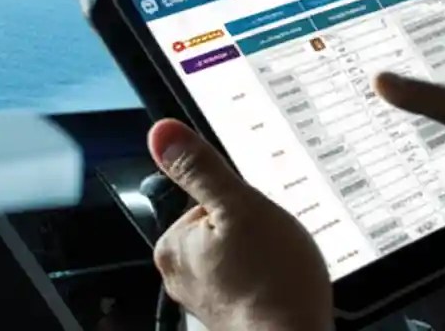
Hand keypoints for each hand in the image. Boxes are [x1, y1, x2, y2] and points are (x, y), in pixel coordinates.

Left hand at [147, 119, 333, 330]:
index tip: (259, 221)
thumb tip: (163, 133)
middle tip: (273, 244)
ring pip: (239, 253)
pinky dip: (266, 278)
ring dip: (263, 254)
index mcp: (174, 242)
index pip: (210, 199)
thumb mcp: (241, 206)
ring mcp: (205, 296)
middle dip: (254, 229)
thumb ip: (202, 169)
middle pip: (224, 226)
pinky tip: (280, 283)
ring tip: (279, 266)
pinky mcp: (229, 312)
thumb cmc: (272, 281)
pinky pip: (248, 279)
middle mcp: (180, 273)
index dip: (243, 204)